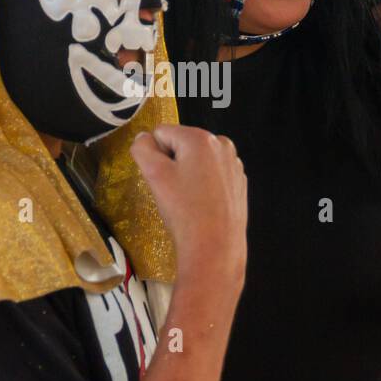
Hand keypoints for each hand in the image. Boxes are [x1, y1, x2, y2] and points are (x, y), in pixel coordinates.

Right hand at [130, 125, 247, 289]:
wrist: (215, 247)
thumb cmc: (185, 211)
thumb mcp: (154, 175)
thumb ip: (142, 149)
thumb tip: (144, 138)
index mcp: (201, 138)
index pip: (161, 133)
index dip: (154, 155)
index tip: (161, 179)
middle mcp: (222, 145)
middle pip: (181, 144)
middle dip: (172, 164)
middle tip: (174, 191)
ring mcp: (233, 164)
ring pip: (196, 161)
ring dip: (187, 175)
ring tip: (188, 200)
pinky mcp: (237, 182)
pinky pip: (211, 175)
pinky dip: (202, 186)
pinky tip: (201, 204)